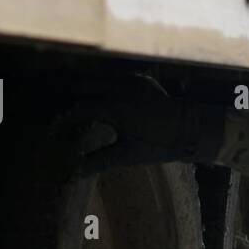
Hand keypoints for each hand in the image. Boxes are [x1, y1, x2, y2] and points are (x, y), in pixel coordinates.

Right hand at [62, 80, 227, 173]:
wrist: (192, 129)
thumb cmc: (159, 144)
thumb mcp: (127, 155)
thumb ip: (99, 160)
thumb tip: (75, 172)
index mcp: (115, 107)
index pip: (80, 109)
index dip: (65, 119)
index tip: (56, 130)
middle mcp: (120, 88)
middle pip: (83, 86)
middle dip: (69, 98)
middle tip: (59, 111)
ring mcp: (131, 79)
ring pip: (97, 78)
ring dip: (83, 88)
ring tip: (71, 101)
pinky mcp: (140, 78)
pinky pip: (113, 76)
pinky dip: (101, 84)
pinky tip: (96, 94)